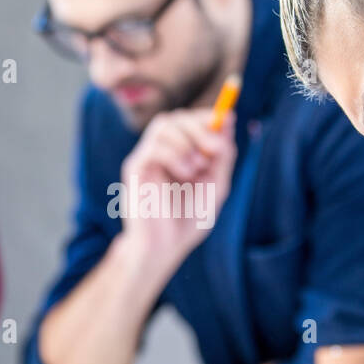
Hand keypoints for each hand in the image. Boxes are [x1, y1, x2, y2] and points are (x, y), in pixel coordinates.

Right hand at [118, 108, 234, 266]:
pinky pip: (153, 146)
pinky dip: (174, 154)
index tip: (226, 120)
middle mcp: (161, 152)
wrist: (165, 247)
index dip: (208, 116)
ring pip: (164, 125)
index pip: (190, 119)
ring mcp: (146, 158)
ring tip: (196, 169)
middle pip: (177, 117)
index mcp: (180, 153)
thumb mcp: (216, 184)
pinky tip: (184, 174)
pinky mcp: (135, 168)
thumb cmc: (188, 220)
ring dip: (187, 141)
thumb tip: (229, 119)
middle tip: (214, 149)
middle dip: (200, 127)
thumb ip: (223, 155)